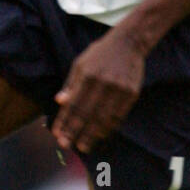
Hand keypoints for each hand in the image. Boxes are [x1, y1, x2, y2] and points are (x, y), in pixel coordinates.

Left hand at [52, 30, 145, 153]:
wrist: (129, 43)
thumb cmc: (100, 54)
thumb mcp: (81, 64)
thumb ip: (71, 84)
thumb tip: (59, 102)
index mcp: (88, 75)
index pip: (74, 104)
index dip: (65, 121)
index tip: (58, 134)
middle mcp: (103, 83)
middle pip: (88, 115)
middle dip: (75, 132)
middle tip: (66, 145)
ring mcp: (119, 89)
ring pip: (104, 118)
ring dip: (92, 135)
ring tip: (83, 146)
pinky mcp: (132, 93)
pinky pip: (119, 116)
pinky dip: (109, 128)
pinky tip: (100, 135)